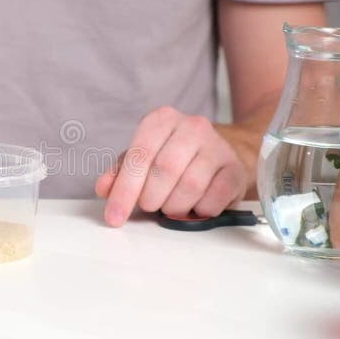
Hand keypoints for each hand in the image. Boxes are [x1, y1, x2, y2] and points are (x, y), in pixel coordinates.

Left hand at [95, 107, 246, 226]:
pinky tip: (195, 206)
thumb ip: (121, 171)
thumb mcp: (144, 157)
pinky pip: (215, 197)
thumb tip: (104, 188)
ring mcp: (217, 146)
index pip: (139, 156)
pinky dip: (200, 210)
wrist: (221, 152)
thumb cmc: (175, 156)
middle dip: (151, 198)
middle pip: (165, 170)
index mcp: (161, 120)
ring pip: (190, 186)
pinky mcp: (235, 168)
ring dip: (175, 206)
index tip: (114, 217)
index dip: (124, 190)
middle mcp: (191, 126)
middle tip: (150, 205)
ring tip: (172, 206)